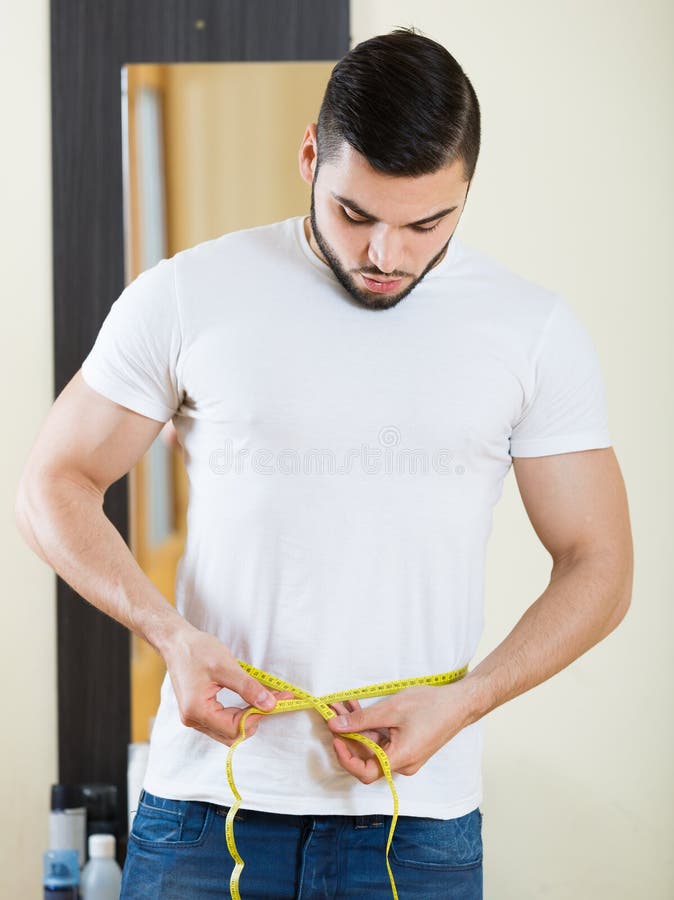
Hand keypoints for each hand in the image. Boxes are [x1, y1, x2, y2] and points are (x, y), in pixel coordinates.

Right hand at [162, 625, 293, 744]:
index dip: (257, 716)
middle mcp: (193, 719)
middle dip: (254, 718)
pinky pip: (221, 723)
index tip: (276, 701)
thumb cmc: (197, 650)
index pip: (234, 728)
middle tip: (273, 700)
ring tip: (263, 700)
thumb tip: (269, 704)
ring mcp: (193, 717)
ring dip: (247, 718)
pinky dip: (237, 715)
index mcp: (197, 710)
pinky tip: (248, 701)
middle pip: (231, 734)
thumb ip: (248, 687)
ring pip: (227, 731)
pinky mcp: (197, 712)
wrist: (176, 642)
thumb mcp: (226, 666)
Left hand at [327, 683, 470, 783]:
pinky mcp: (406, 747)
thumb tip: (336, 726)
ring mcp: (405, 756)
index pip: (365, 772)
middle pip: (366, 757)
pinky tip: (357, 709)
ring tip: (343, 706)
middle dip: (347, 735)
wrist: (459, 704)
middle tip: (333, 713)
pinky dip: (369, 727)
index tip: (335, 738)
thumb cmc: (431, 706)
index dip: (346, 758)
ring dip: (357, 728)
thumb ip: (362, 720)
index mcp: (401, 759)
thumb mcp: (392, 709)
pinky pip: (382, 742)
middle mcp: (402, 764)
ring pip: (373, 747)